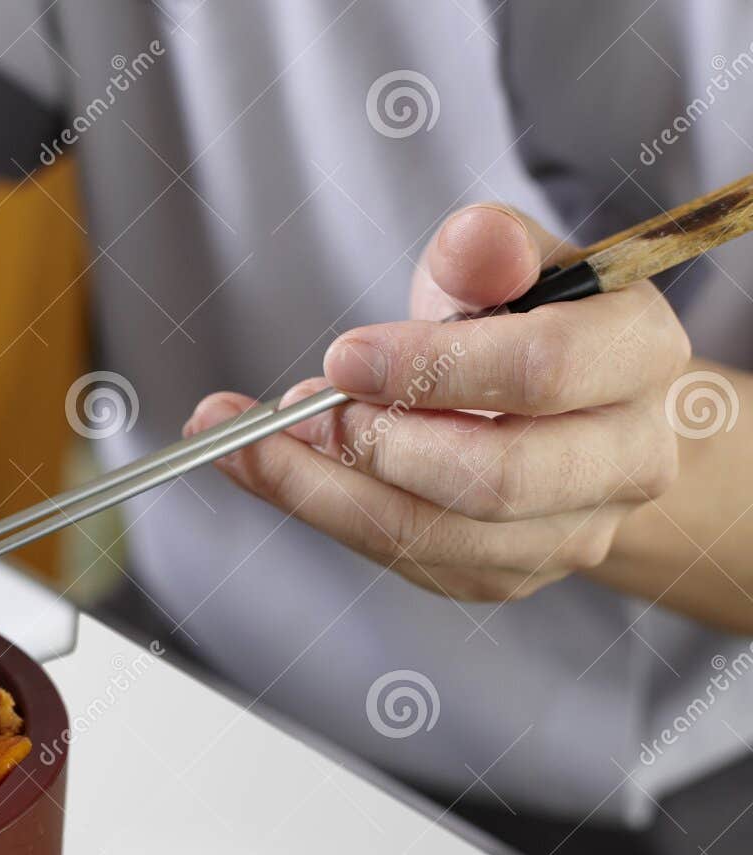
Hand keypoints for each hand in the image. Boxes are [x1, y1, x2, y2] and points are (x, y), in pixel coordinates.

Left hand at [186, 203, 690, 602]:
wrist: (569, 411)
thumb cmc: (531, 322)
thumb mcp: (514, 263)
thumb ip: (490, 247)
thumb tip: (472, 239)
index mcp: (639, 357)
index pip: (542, 370)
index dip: (431, 366)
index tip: (342, 354)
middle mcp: (625, 460)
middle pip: (494, 479)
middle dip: (377, 443)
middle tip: (301, 406)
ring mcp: (570, 532)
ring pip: (435, 536)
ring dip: (325, 488)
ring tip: (257, 439)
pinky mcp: (505, 574)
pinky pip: (403, 559)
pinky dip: (323, 512)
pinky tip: (271, 468)